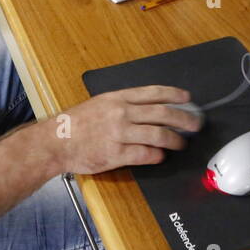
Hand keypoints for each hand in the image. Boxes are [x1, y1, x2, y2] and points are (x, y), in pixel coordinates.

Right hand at [44, 86, 195, 175]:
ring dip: (174, 140)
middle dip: (183, 118)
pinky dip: (157, 155)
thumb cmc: (75, 124)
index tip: (187, 98)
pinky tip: (160, 156)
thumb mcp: (99, 104)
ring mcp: (119, 133)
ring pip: (158, 135)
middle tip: (195, 124)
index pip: (153, 92)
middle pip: (162, 113)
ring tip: (180, 144)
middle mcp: (121, 113)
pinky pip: (145, 154)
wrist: (55, 141)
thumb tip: (149, 109)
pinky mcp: (116, 154)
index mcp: (117, 98)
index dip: (174, 95)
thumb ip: (122, 104)